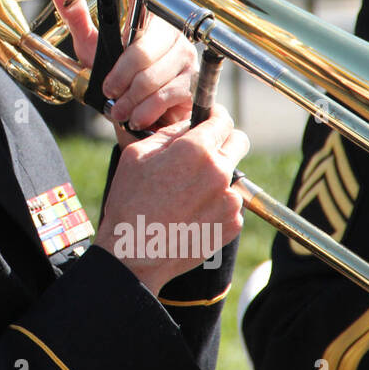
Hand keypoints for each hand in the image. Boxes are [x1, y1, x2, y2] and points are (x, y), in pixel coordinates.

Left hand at [51, 0, 197, 136]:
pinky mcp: (191, 82)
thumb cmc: (117, 76)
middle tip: (108, 88)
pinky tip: (135, 114)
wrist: (140, 115)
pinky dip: (144, 108)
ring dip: (130, 96)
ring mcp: (184, 56)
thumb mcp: (92, 47)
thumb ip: (78, 19)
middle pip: (144, 49)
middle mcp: (170, 32)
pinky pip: (165, 94)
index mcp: (147, 18)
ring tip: (119, 106)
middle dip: (121, 74)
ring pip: (152, 75)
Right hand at [93, 105, 248, 293]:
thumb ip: (168, 135)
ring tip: (187, 192)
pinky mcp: (232, 224)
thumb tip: (187, 126)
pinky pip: (230, 204)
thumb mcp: (137, 156)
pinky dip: (216, 203)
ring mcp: (229, 200)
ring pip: (232, 175)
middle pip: (238, 142)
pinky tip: (191, 212)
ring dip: (216, 176)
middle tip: (203, 150)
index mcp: (196, 150)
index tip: (210, 119)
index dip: (215, 115)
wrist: (136, 253)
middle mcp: (219, 172)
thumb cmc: (130, 203)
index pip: (222, 119)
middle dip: (223, 140)